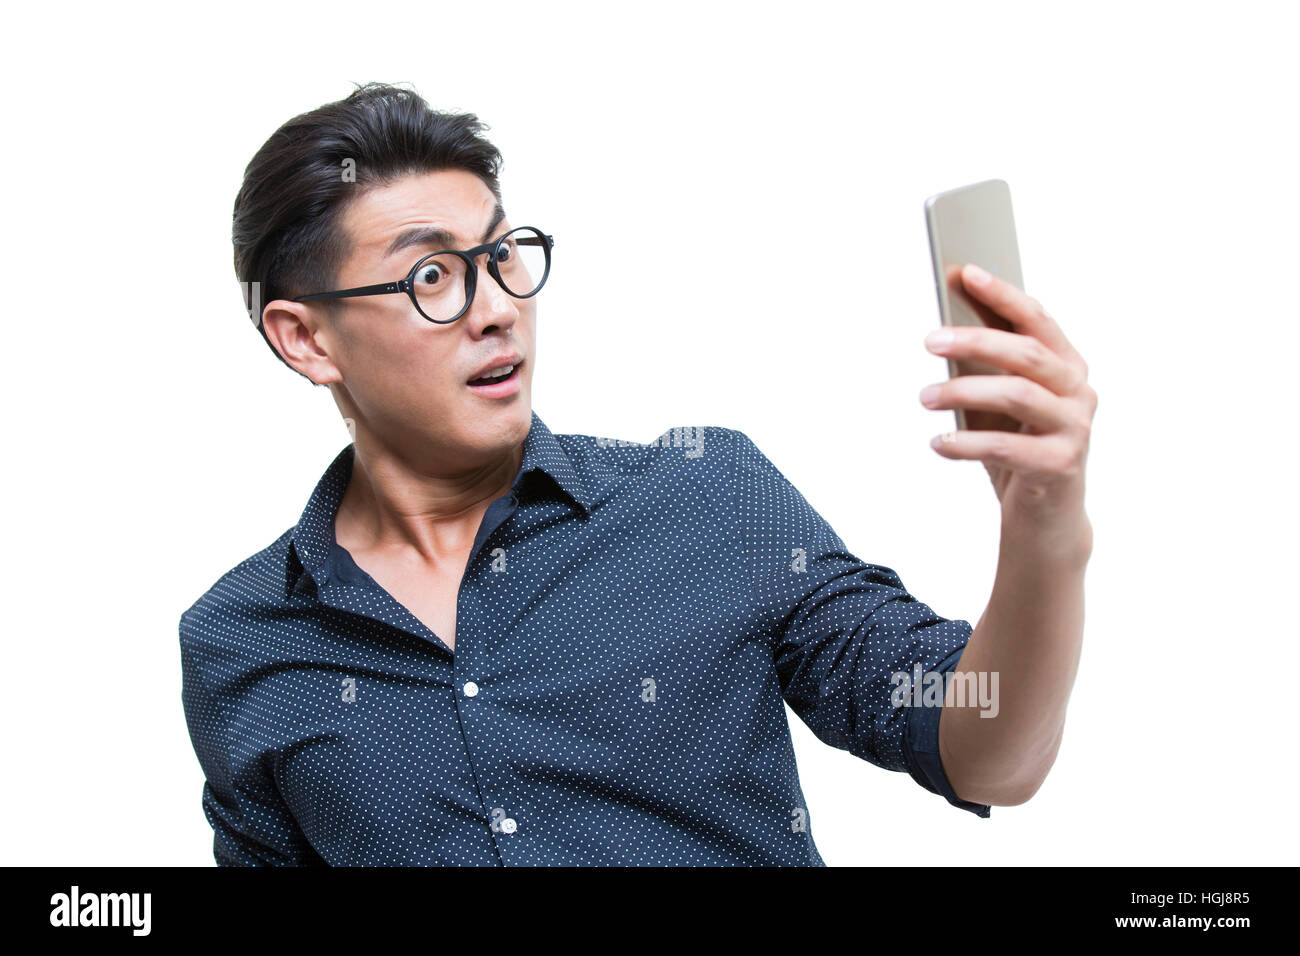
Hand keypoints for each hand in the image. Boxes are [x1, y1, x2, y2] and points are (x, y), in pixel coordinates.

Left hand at [919, 263, 1096, 508]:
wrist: (1045, 518)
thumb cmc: (1018, 447)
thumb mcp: (999, 402)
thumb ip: (986, 365)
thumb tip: (947, 325)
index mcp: (1067, 366)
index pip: (1038, 319)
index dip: (1003, 295)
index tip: (966, 273)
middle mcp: (1079, 392)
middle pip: (1028, 353)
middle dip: (976, 340)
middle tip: (929, 340)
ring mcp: (1075, 429)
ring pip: (1019, 394)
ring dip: (964, 390)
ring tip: (925, 397)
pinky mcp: (1061, 466)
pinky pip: (1009, 447)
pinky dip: (966, 443)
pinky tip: (938, 444)